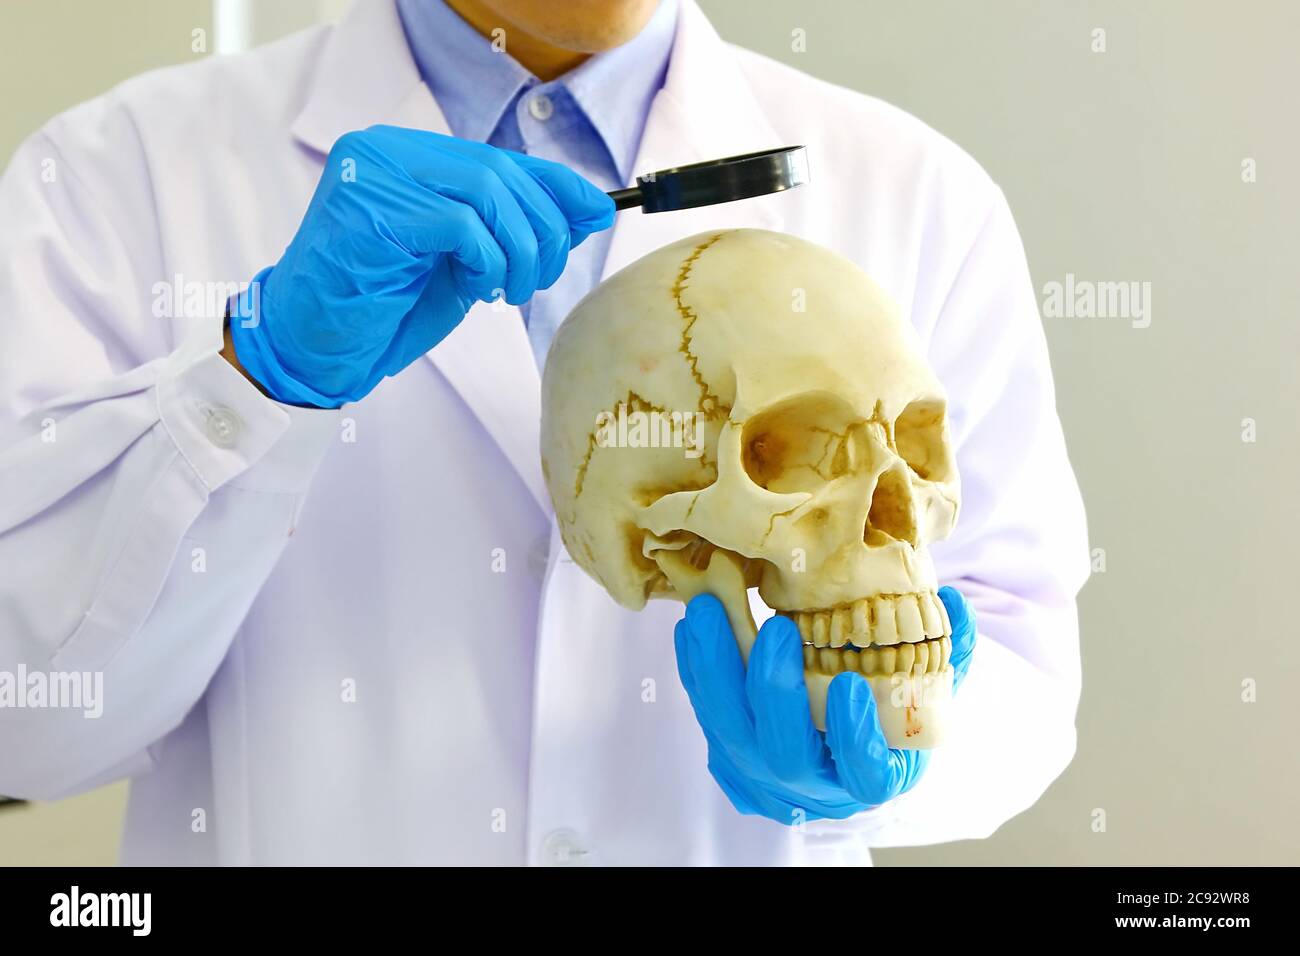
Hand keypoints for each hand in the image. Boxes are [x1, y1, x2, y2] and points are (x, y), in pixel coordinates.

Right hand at [228, 126, 613, 406]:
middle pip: (501, 172)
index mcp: (407, 155)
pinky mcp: (370, 209)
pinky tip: (475, 288)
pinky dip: (485, 259)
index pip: (499, 158)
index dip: (556, 185)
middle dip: (543, 228)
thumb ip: (513, 230)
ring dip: (517, 250)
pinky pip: (460, 223)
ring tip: (506, 290)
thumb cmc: (384, 308)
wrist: (314, 348)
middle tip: (541, 277)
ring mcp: (372, 174)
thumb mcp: (465, 264)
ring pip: (487, 193)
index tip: (597, 213)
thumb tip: (589, 209)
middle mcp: (385, 151)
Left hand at [673, 586, 975, 823]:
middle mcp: (812, 787)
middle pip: (784, 753)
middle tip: (776, 629)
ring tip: (709, 608)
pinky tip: (691, 626)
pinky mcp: (727, 758)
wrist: (838, 765)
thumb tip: (954, 605)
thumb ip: (945, 657)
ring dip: (716, 669)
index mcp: (870, 778)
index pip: (864, 771)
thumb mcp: (925, 695)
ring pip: (730, 733)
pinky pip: (704, 716)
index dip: (855, 736)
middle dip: (775, 689)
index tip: (852, 687)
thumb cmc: (886, 723)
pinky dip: (696, 669)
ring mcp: (763, 777)